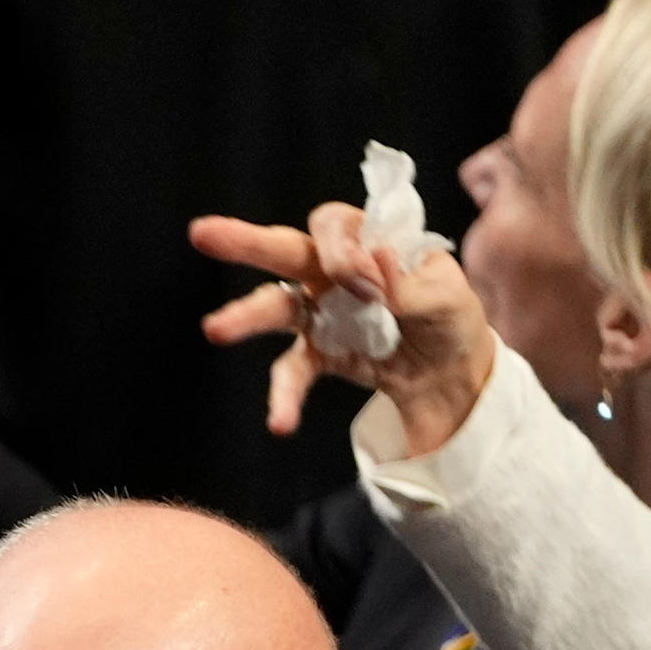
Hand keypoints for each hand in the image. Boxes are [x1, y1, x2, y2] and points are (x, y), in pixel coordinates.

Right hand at [193, 201, 499, 453]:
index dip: (338, 249)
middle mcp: (332, 270)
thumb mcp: (445, 296)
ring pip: (272, 306)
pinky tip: (280, 423)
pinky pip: (290, 372)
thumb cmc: (448, 318)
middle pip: (285, 249)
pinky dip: (284, 397)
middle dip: (244, 241)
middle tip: (201, 233)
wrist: (449, 371)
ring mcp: (317, 312)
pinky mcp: (315, 354)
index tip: (360, 281)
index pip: (334, 226)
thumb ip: (407, 283)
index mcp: (368, 241)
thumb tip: (371, 261)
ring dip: (245, 317)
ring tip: (215, 330)